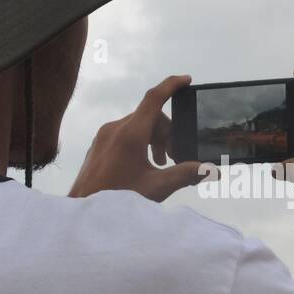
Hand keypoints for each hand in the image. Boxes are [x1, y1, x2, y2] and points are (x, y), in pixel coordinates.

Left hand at [69, 74, 204, 202]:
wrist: (83, 213)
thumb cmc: (118, 200)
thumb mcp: (156, 188)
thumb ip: (184, 175)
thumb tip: (209, 170)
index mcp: (130, 133)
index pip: (154, 98)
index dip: (171, 85)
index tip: (186, 80)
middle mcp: (115, 128)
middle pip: (149, 117)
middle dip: (167, 133)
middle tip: (175, 158)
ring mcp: (103, 137)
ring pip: (136, 127)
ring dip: (153, 140)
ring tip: (160, 165)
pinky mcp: (98, 146)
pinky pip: (123, 135)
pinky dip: (139, 144)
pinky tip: (142, 168)